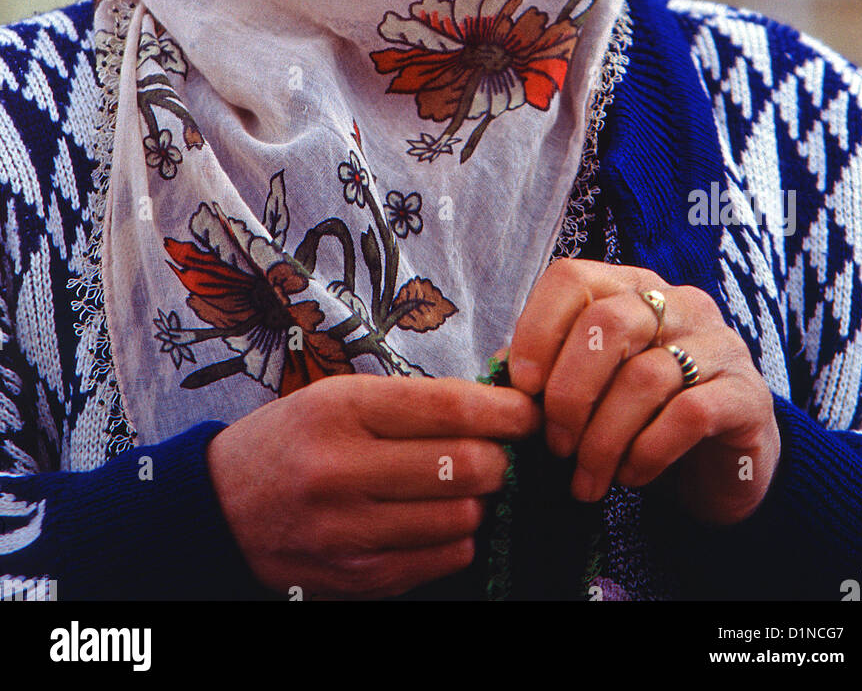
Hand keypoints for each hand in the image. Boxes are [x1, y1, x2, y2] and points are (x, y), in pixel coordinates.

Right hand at [206, 373, 538, 597]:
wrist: (221, 506)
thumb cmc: (294, 439)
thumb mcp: (341, 396)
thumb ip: (415, 401)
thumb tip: (500, 404)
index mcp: (342, 409)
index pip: (449, 407)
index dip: (504, 410)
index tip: (527, 412)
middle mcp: (342, 469)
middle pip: (468, 465)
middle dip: (496, 457)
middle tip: (490, 451)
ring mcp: (349, 531)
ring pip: (462, 517)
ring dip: (474, 501)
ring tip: (455, 486)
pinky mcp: (357, 578)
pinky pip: (443, 560)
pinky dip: (454, 538)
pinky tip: (432, 520)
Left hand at [506, 260, 780, 524]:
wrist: (722, 467)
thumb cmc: (642, 419)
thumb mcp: (592, 389)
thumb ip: (549, 373)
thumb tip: (501, 377)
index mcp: (630, 289)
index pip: (572, 279)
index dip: (537, 330)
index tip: (521, 387)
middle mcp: (678, 303)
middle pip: (608, 324)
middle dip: (569, 393)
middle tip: (556, 445)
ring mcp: (719, 343)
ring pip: (644, 377)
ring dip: (603, 438)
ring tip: (588, 476)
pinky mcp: (747, 394)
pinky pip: (688, 414)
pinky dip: (647, 452)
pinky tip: (632, 476)